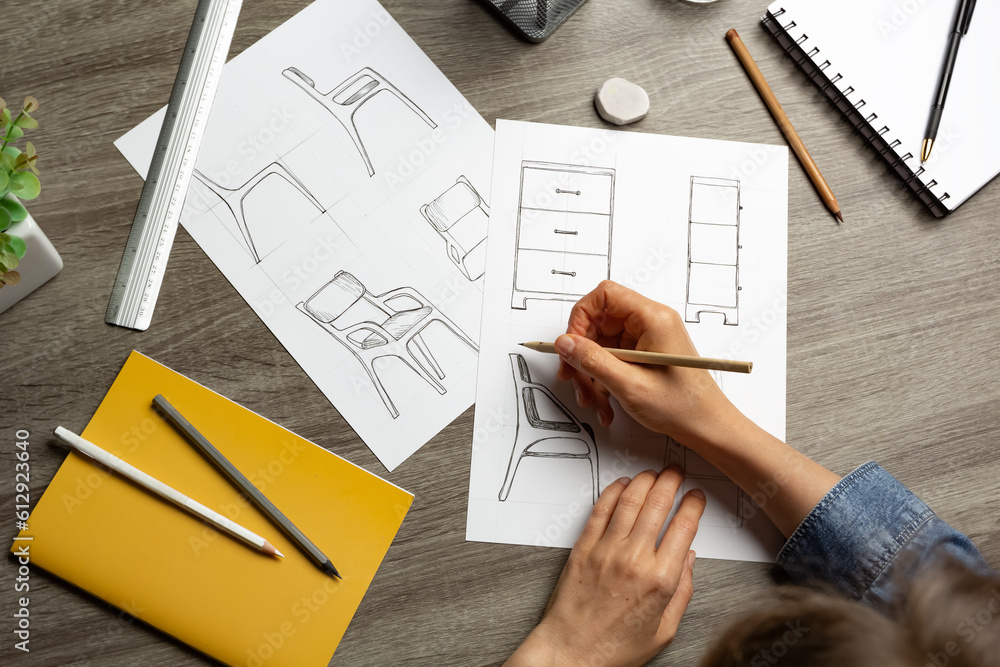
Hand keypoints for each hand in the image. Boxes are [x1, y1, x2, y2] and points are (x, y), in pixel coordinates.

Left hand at [506, 468, 705, 666]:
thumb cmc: (615, 648)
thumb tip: (690, 560)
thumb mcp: (664, 630)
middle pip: (658, 504)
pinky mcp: (584, 548)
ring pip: (630, 500)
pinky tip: (622, 485)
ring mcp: (607, 550)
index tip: (696, 497)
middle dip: (672, 482)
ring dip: (645, 480)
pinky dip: (613, 491)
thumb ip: (683, 592)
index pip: (684, 527)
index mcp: (661, 580)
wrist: (572, 653)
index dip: (694, 505)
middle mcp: (635, 559)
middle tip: (677, 472)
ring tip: (653, 474)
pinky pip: (600, 510)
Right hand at [555, 281, 740, 447]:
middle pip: (599, 323)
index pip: (605, 296)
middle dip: (582, 354)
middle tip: (573, 377)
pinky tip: (605, 403)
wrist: (707, 427)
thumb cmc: (683, 406)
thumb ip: (592, 361)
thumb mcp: (629, 384)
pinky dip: (602, 380)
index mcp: (653, 318)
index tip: (570, 344)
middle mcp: (650, 323)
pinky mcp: (644, 355)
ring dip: (591, 373)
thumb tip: (565, 343)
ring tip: (593, 399)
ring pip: (602, 345)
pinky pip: (612, 359)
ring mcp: (647, 339)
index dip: (581, 317)